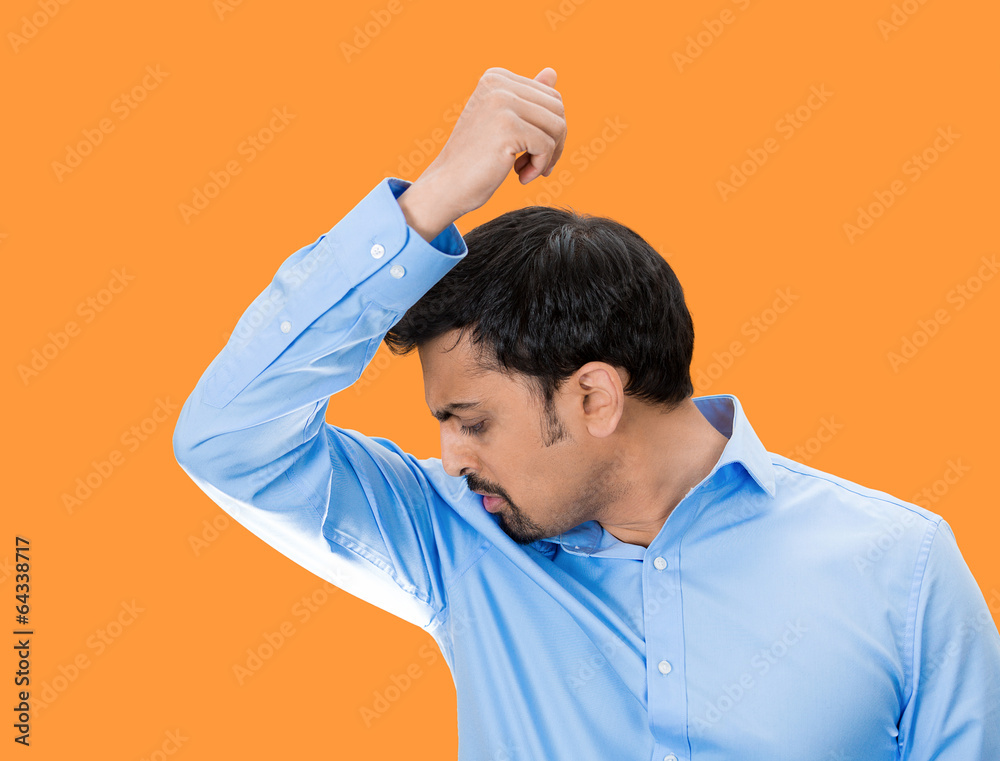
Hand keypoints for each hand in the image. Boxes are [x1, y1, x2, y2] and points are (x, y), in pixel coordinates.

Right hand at [398, 66, 566, 241]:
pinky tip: (521, 177)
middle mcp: (498, 84)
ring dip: (548, 156)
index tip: (533, 152)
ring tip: (526, 171)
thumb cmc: (475, 159)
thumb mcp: (503, 123)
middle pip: (558, 109)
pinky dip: (540, 167)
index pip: (551, 96)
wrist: (446, 186)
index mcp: (496, 78)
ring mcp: (502, 103)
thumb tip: (552, 71)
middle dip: (555, 142)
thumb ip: (527, 98)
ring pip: (557, 127)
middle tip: (535, 165)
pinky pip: (547, 146)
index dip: (551, 130)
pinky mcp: (508, 127)